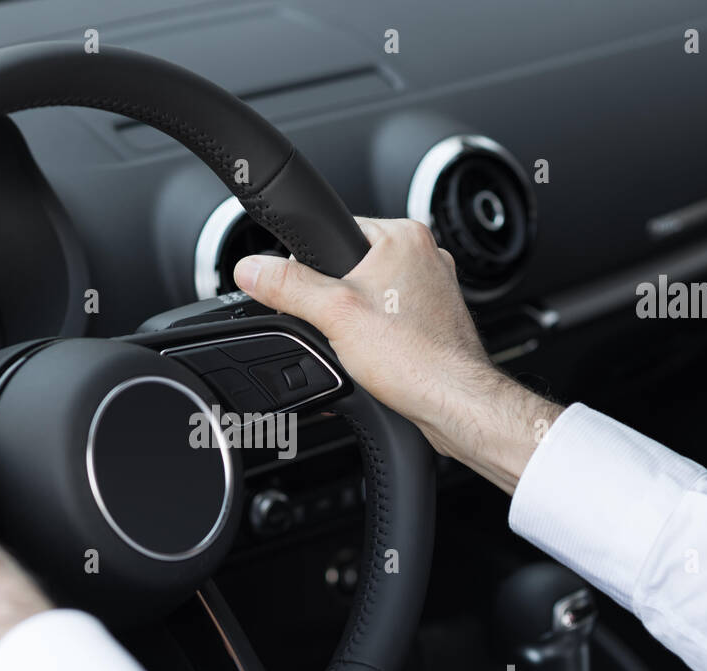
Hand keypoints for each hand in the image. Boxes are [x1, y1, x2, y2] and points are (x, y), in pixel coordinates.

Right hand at [234, 217, 562, 493]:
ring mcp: (434, 289)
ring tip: (362, 346)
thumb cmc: (416, 358)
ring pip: (371, 297)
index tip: (310, 294)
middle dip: (335, 300)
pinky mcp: (435, 320)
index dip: (311, 264)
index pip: (336, 230)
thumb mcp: (333, 315)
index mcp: (403, 236)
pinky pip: (391, 320)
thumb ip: (287, 286)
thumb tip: (251, 268)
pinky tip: (379, 358)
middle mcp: (426, 256)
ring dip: (356, 322)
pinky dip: (378, 338)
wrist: (455, 404)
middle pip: (351, 267)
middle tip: (339, 328)